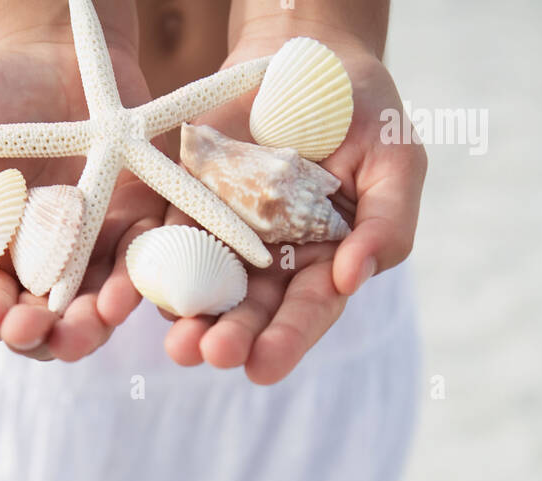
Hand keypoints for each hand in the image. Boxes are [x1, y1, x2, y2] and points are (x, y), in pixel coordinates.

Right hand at [0, 34, 159, 361]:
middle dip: (43, 338)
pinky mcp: (136, 231)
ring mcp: (92, 259)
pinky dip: (135, 285)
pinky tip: (125, 291)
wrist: (50, 60)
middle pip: (45, 329)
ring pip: (95, 314)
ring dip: (93, 328)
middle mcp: (43, 276)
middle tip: (38, 331)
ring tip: (93, 321)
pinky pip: (139, 268)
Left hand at [164, 38, 426, 384]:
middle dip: (232, 337)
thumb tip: (355, 277)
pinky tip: (145, 290)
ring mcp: (226, 237)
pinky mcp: (187, 206)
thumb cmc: (364, 112)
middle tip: (213, 354)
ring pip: (205, 289)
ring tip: (180, 344)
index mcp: (325, 263)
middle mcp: (272, 264)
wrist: (306, 52)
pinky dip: (157, 267)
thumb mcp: (396, 160)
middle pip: (251, 312)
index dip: (287, 340)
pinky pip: (168, 240)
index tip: (263, 368)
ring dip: (190, 318)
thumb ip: (388, 223)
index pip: (307, 310)